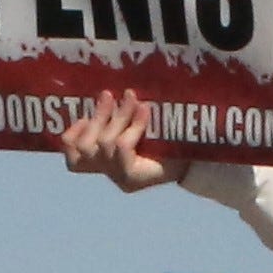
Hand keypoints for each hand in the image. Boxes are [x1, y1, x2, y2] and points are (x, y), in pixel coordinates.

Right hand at [58, 89, 180, 192]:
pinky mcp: (132, 179)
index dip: (70, 139)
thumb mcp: (140, 124)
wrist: (201, 158)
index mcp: (107, 164)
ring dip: (117, 117)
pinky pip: (121, 147)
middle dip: (97, 117)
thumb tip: (104, 93)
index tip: (82, 116)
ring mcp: (119, 178)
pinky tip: (144, 110)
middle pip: (85, 147)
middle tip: (109, 95)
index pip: (74, 161)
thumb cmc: (171, 137)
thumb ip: (120, 117)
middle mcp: (110, 174)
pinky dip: (132, 125)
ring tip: (133, 99)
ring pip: (103, 143)